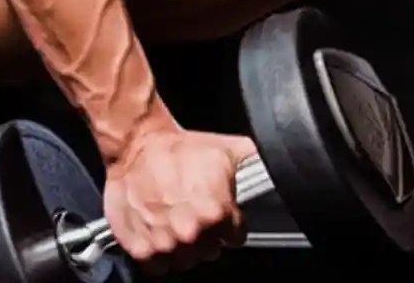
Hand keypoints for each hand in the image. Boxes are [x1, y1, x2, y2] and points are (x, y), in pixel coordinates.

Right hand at [103, 127, 256, 275]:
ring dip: (184, 247)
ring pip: (185, 261)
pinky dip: (159, 255)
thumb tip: (277, 162)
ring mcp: (164, 243)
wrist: (136, 146)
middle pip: (211, 251)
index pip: (236, 237)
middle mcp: (191, 232)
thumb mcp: (227, 149)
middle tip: (199, 217)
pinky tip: (161, 234)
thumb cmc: (178, 148)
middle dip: (208, 237)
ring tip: (179, 225)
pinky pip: (157, 267)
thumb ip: (253, 164)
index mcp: (215, 212)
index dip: (232, 226)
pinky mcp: (140, 248)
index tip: (226, 219)